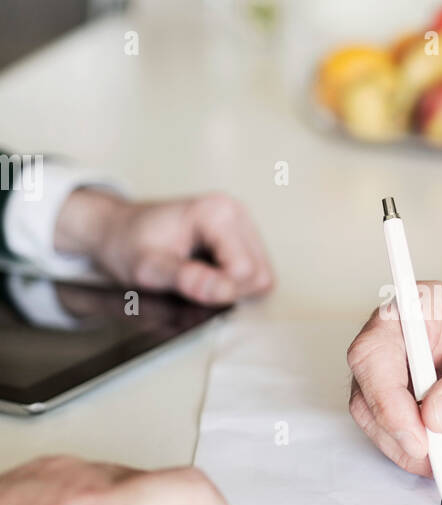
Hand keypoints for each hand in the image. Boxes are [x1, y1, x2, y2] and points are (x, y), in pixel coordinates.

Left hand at [55, 190, 274, 304]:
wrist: (116, 230)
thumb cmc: (127, 244)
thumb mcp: (147, 267)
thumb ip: (185, 279)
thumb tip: (222, 291)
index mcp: (217, 212)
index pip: (245, 272)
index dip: (218, 291)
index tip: (186, 286)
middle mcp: (236, 212)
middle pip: (259, 276)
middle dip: (227, 291)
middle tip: (188, 283)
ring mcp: (242, 224)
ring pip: (261, 277)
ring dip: (231, 289)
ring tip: (196, 277)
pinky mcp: (243, 237)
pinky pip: (255, 275)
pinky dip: (233, 284)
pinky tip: (206, 274)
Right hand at [347, 253, 441, 483]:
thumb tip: (435, 413)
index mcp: (421, 308)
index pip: (374, 355)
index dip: (387, 402)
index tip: (421, 439)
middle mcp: (403, 338)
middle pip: (371, 399)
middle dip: (411, 441)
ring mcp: (406, 373)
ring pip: (388, 427)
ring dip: (430, 456)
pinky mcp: (416, 403)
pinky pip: (411, 439)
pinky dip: (441, 457)